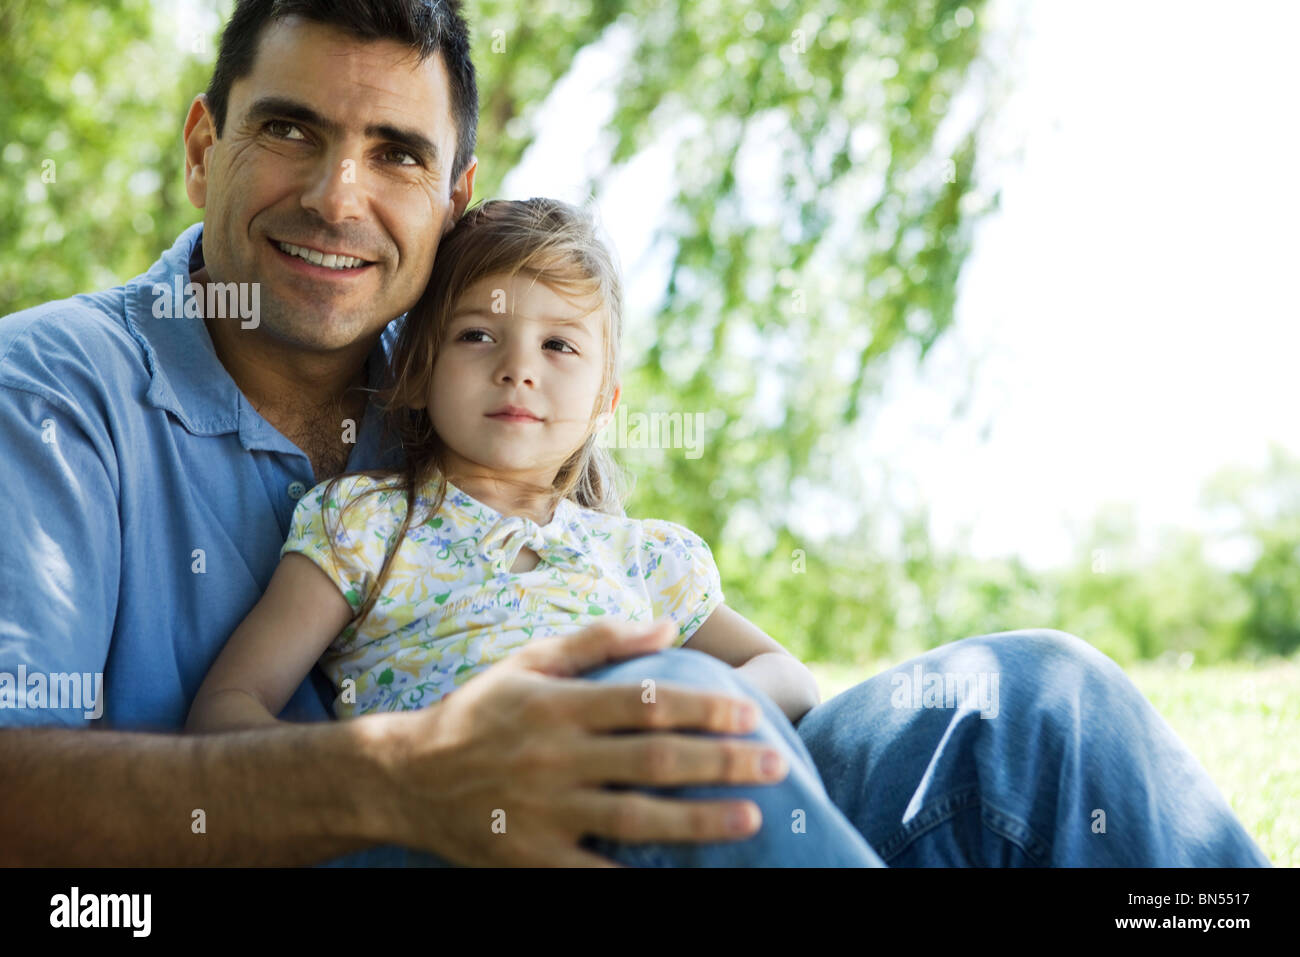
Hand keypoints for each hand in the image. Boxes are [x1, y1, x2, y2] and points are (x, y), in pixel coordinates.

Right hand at [371, 618, 788, 865]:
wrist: (404, 779)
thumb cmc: (477, 712)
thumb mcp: (527, 662)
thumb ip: (596, 641)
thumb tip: (665, 625)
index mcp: (558, 705)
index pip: (644, 703)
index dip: (702, 708)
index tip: (748, 713)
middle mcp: (555, 758)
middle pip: (652, 761)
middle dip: (720, 762)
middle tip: (774, 764)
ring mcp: (545, 812)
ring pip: (636, 818)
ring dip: (699, 821)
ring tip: (751, 819)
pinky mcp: (533, 859)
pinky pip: (595, 876)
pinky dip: (639, 880)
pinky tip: (686, 879)